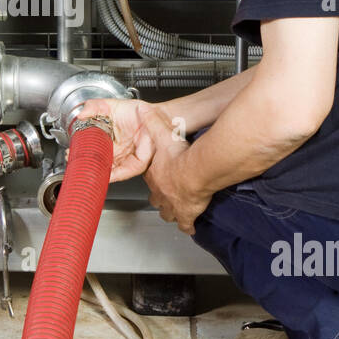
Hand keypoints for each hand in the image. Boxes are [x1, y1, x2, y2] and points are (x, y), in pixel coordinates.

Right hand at [74, 97, 168, 182]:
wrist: (155, 115)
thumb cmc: (137, 112)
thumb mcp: (111, 105)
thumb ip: (95, 106)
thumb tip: (81, 114)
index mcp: (107, 139)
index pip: (91, 147)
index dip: (81, 150)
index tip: (70, 151)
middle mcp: (115, 151)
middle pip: (97, 160)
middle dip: (84, 163)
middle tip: (73, 161)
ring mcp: (124, 159)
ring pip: (107, 169)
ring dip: (95, 170)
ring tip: (84, 170)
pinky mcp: (134, 165)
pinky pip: (122, 173)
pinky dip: (111, 176)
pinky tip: (102, 176)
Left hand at [142, 115, 211, 234]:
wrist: (195, 172)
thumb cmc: (180, 156)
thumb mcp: (163, 135)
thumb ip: (153, 123)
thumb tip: (143, 111)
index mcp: (155, 175)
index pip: (151, 179)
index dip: (155, 178)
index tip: (159, 177)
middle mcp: (161, 192)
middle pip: (157, 198)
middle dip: (161, 198)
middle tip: (167, 196)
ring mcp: (172, 205)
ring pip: (167, 213)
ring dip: (171, 212)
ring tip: (176, 212)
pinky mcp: (185, 214)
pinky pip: (185, 225)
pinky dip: (187, 226)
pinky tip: (190, 227)